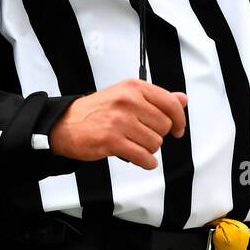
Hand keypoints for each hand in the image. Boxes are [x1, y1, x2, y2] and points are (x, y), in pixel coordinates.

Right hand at [49, 78, 187, 169]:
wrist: (66, 123)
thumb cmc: (98, 111)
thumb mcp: (127, 95)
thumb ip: (157, 98)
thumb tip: (183, 99)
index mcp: (134, 87)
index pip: (171, 103)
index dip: (179, 120)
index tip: (178, 129)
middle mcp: (128, 101)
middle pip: (164, 126)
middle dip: (157, 135)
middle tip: (144, 136)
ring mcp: (120, 121)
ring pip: (155, 143)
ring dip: (149, 149)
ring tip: (135, 144)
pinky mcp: (112, 141)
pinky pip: (143, 157)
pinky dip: (146, 162)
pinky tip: (142, 159)